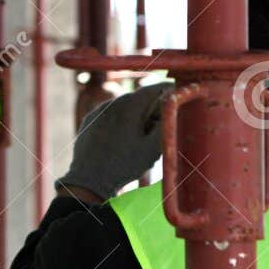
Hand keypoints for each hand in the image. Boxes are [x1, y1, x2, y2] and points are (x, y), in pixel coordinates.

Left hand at [57, 82, 172, 199]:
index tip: (180, 103)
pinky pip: (111, 114)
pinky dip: (122, 122)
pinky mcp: (90, 119)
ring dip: (137, 116)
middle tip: (160, 130)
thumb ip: (168, 124)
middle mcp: (112, 102)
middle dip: (154, 110)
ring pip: (126, 106)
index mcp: (130, 105)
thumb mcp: (153, 148)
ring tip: (139, 140)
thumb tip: (178, 108)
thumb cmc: (124, 165)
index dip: (172, 94)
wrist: (88, 180)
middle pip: (141, 98)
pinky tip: (122, 142)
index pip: (157, 88)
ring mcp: (99, 110)